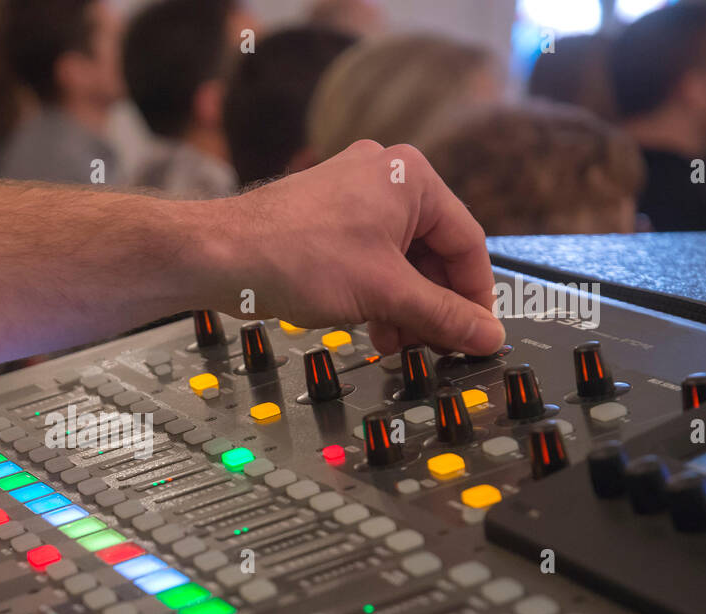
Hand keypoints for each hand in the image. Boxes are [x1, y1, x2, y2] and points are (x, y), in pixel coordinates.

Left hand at [221, 140, 503, 355]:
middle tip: (438, 344)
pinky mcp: (325, 219)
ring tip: (401, 342)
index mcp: (411, 176)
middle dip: (433, 304)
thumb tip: (486, 334)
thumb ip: (443, 315)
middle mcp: (384, 177)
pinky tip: (374, 328)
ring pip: (399, 260)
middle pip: (433, 252)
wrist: (219, 256)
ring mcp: (351, 196)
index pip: (467, 242)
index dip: (475, 295)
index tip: (478, 332)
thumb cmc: (294, 255)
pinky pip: (368, 260)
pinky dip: (377, 294)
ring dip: (405, 306)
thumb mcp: (385, 293)